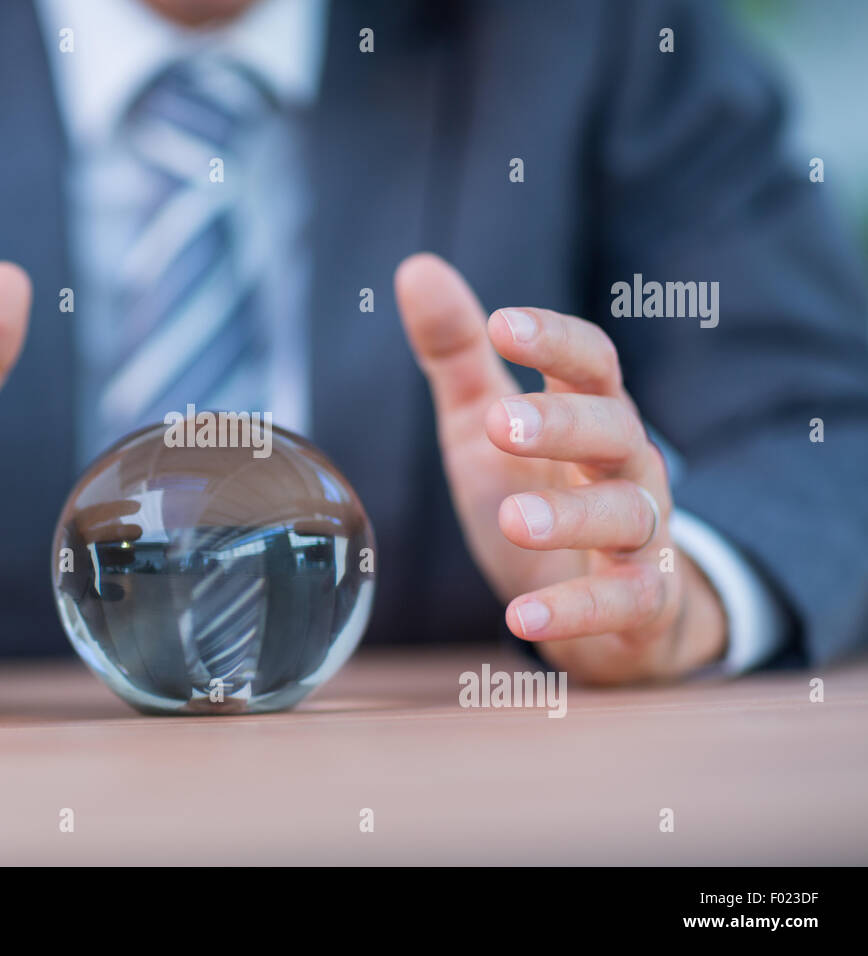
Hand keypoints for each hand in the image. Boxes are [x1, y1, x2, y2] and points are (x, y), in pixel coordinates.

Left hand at [394, 254, 725, 683]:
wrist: (598, 609)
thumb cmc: (536, 497)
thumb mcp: (483, 424)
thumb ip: (458, 353)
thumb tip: (416, 266)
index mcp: (588, 414)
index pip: (592, 363)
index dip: (555, 340)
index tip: (504, 322)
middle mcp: (625, 466)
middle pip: (615, 430)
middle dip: (562, 424)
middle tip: (500, 425)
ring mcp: (640, 535)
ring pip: (626, 514)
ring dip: (571, 517)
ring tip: (513, 519)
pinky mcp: (641, 603)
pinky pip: (624, 602)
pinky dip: (576, 610)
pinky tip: (522, 618)